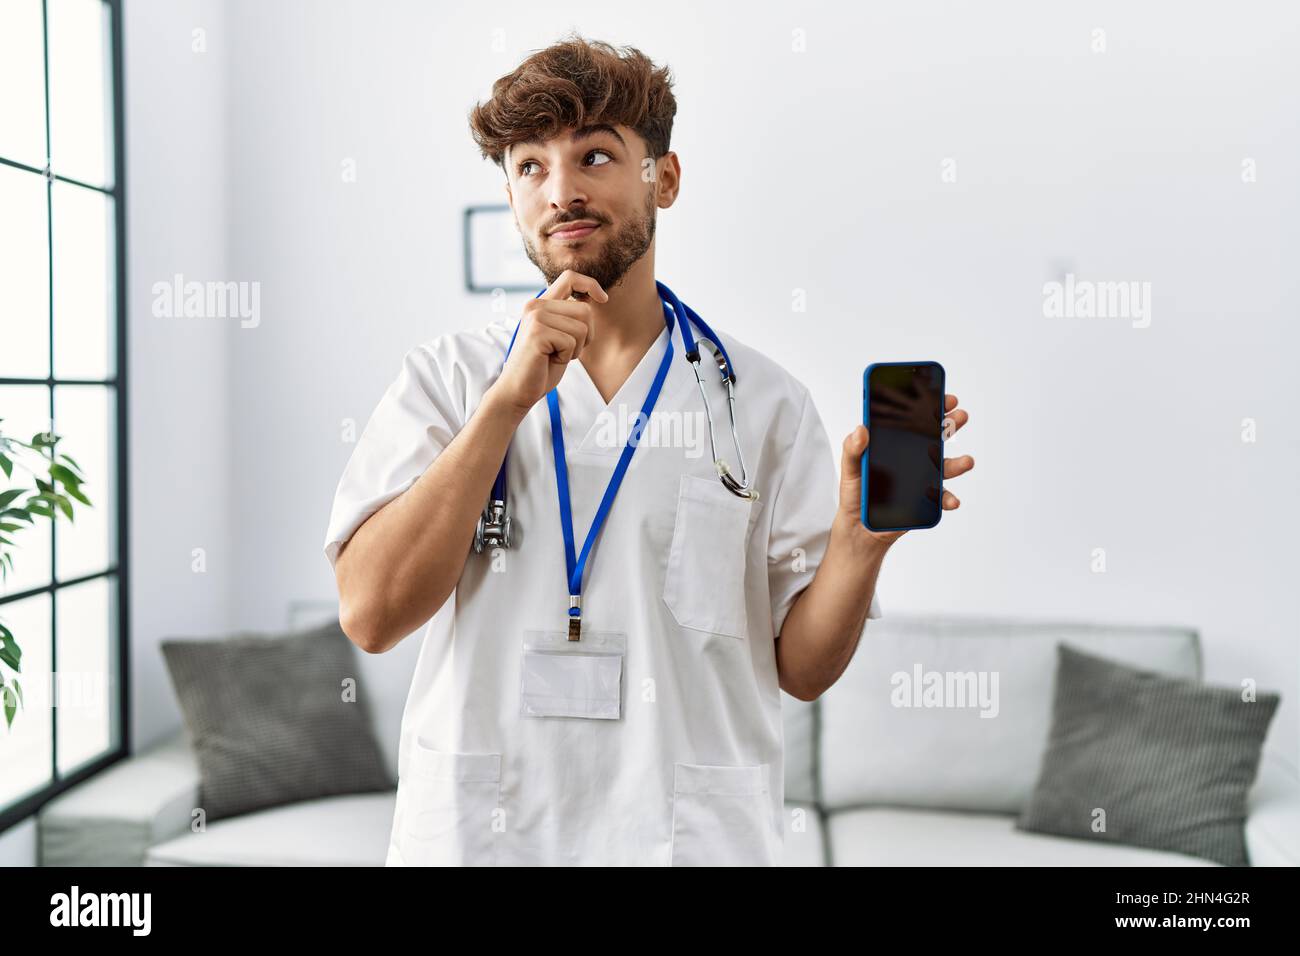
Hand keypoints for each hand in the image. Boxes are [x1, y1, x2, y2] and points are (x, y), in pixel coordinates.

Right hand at [488, 270, 607, 413]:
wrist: (518, 389)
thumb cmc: (541, 366)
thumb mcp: (558, 335)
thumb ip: (569, 316)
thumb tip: (593, 299)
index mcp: (541, 304)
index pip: (570, 277)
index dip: (591, 284)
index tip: (603, 299)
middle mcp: (536, 305)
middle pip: (585, 310)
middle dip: (586, 336)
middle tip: (565, 350)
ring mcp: (535, 317)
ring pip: (582, 327)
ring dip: (576, 348)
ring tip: (555, 355)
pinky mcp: (537, 332)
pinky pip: (572, 342)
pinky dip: (567, 356)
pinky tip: (550, 360)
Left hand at [837, 393, 974, 547]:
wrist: (860, 527)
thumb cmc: (856, 494)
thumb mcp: (850, 468)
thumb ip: (853, 449)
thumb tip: (861, 429)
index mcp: (896, 445)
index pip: (915, 422)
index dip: (931, 408)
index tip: (944, 398)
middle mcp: (913, 458)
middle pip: (936, 438)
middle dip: (951, 425)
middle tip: (960, 416)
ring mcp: (922, 479)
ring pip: (945, 467)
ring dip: (958, 463)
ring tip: (967, 461)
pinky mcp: (924, 500)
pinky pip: (940, 498)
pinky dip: (948, 498)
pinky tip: (952, 500)